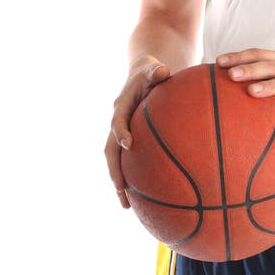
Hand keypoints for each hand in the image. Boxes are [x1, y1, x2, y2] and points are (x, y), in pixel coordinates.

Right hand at [104, 58, 170, 207]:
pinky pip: (129, 162)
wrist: (144, 73)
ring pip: (116, 161)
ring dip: (119, 182)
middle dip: (114, 170)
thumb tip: (164, 71)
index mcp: (122, 105)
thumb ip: (157, 71)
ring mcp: (122, 133)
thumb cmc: (151, 71)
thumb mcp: (153, 68)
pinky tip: (146, 198)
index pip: (118, 120)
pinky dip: (133, 179)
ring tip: (127, 206)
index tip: (128, 145)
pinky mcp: (130, 140)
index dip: (121, 132)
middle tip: (121, 189)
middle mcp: (118, 122)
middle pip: (110, 150)